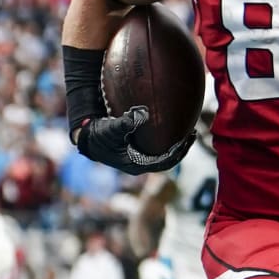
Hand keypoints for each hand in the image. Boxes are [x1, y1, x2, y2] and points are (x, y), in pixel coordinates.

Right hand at [76, 106, 194, 174]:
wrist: (85, 137)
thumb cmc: (98, 134)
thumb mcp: (110, 129)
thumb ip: (125, 123)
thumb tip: (141, 114)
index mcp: (137, 164)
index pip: (165, 162)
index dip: (179, 152)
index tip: (189, 138)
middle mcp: (139, 164)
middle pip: (167, 159)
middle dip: (180, 148)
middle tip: (192, 134)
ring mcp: (138, 158)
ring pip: (162, 154)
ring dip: (174, 144)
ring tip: (186, 130)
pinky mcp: (136, 151)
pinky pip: (155, 147)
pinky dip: (165, 139)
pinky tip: (171, 124)